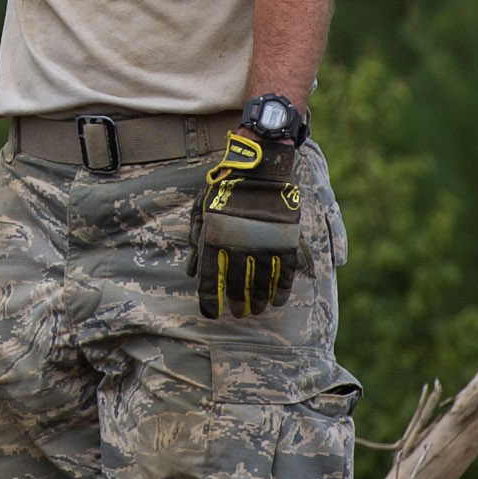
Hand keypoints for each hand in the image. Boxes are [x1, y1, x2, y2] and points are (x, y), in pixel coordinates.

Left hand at [197, 110, 304, 318]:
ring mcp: (264, 240)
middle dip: (237, 303)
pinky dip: (283, 288)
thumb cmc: (225, 187)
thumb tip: (192, 273)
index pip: (210, 279)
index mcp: (215, 236)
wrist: (258, 164)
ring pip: (262, 281)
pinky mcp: (285, 236)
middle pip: (237, 284)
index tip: (212, 314)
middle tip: (239, 314)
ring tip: (257, 310)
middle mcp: (239, 242)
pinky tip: (278, 300)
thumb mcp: (201, 210)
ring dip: (259, 300)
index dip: (210, 300)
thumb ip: (196, 242)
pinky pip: (285, 269)